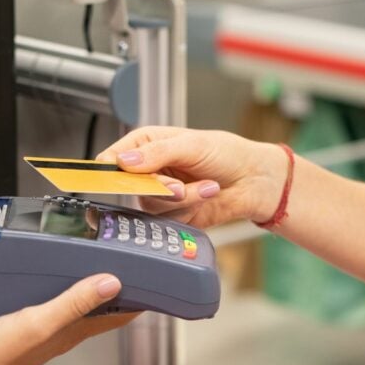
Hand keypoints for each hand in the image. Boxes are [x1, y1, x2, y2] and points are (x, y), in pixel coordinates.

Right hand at [0, 273, 134, 364]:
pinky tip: (46, 279)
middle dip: (117, 289)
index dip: (139, 300)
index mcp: (70, 334)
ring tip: (94, 263)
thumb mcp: (38, 322)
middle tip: (129, 263)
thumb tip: (112, 283)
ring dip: (86, 288)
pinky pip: (46, 304)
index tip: (156, 281)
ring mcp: (38, 332)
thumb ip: (74, 303)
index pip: (117, 317)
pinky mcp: (17, 327)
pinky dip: (55, 290)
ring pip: (73, 307)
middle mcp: (59, 335)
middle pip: (98, 310)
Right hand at [97, 127, 288, 226]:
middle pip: (130, 188)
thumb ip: (158, 152)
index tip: (118, 175)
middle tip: (179, 186)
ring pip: (152, 206)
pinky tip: (208, 195)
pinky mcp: (174, 215)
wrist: (254, 180)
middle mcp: (149, 171)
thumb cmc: (226, 154)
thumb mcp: (192, 144)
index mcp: (147, 145)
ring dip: (183, 198)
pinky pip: (170, 220)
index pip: (114, 158)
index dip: (110, 169)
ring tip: (207, 185)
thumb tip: (125, 161)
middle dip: (159, 188)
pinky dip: (191, 209)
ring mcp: (161, 195)